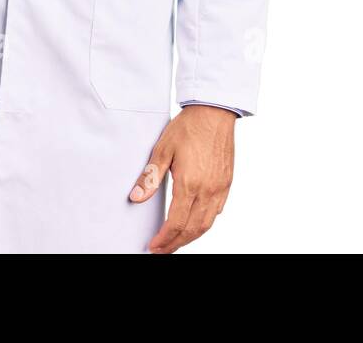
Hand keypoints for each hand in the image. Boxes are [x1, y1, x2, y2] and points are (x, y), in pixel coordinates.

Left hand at [129, 105, 235, 253]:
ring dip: (190, 237)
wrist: (214, 112)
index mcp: (190, 184)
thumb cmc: (188, 127)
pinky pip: (216, 212)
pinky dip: (204, 224)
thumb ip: (150, 176)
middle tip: (161, 250)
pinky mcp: (226, 183)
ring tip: (176, 242)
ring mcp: (219, 188)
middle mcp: (207, 190)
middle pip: (191, 229)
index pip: (175, 223)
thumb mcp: (162, 149)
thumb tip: (136, 197)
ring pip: (206, 224)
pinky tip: (195, 223)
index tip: (153, 246)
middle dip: (175, 244)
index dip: (163, 239)